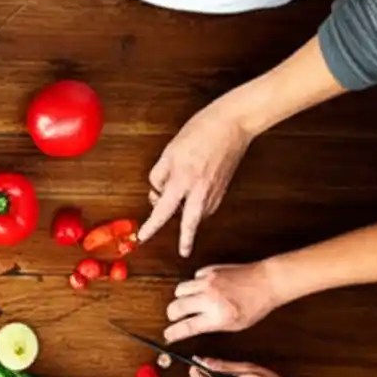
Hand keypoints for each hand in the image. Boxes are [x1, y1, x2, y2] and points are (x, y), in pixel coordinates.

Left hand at [139, 99, 255, 256]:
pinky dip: (197, 204)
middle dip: (187, 239)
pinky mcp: (223, 188)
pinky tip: (192, 194)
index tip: (143, 236)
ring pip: (198, 212)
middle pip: (190, 224)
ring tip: (176, 195)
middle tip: (184, 252)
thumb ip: (158, 176)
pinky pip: (207, 204)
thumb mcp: (168, 153)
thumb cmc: (200, 133)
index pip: (162, 212)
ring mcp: (215, 191)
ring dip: (187, 212)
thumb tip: (158, 192)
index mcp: (182, 181)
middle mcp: (200, 191)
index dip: (151, 226)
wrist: (233, 124)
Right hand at [164, 262, 281, 342]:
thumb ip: (212, 326)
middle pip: (175, 308)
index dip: (173, 333)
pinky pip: (192, 279)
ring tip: (190, 301)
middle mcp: (210, 299)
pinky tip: (204, 288)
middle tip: (176, 317)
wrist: (267, 281)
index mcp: (218, 317)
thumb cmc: (256, 305)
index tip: (168, 335)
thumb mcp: (235, 325)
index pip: (186, 327)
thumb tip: (192, 328)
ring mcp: (208, 282)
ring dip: (181, 298)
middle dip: (172, 315)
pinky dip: (195, 285)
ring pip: (179, 291)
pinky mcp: (209, 271)